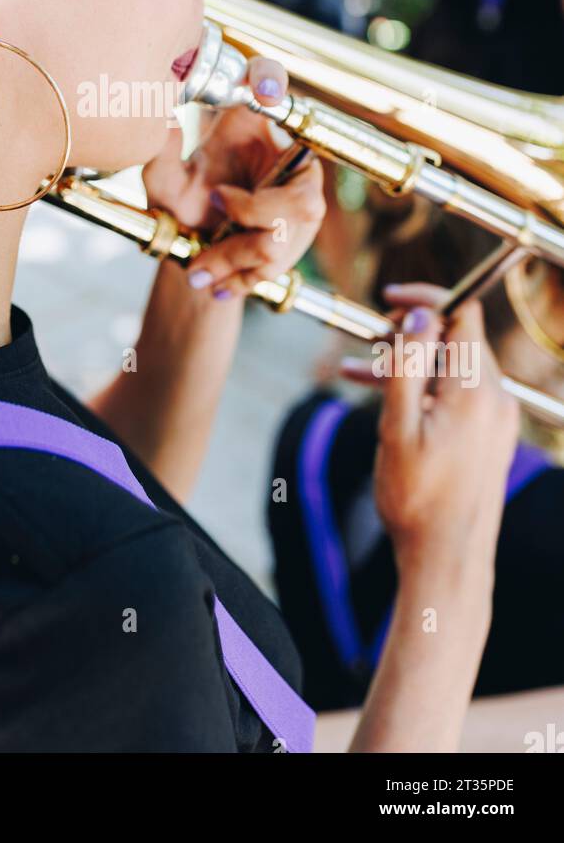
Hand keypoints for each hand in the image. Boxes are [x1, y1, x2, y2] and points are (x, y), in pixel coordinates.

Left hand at [141, 56, 324, 299]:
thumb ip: (161, 153)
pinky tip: (215, 283)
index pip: (270, 80)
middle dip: (253, 210)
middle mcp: (284, 155)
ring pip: (284, 233)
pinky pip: (278, 261)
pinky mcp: (297, 235)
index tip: (266, 92)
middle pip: (299, 189)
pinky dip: (239, 276)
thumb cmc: (181, 200)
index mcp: (250, 123)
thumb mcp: (162, 178)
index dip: (274, 80)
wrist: (189, 248)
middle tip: (214, 202)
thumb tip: (160, 119)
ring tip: (199, 268)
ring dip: (235, 254)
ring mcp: (299, 198)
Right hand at [342, 283, 518, 577]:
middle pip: (455, 339)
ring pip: (450, 367)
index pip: (462, 314)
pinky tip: (378, 393)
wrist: (447, 559)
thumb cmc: (417, 499)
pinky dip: (421, 389)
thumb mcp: (398, 426)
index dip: (426, 297)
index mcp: (476, 391)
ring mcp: (494, 418)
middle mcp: (494, 399)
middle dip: (411, 331)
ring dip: (409, 362)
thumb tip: (421, 313)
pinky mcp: (487, 435)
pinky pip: (454, 395)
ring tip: (361, 365)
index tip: (391, 297)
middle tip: (370, 337)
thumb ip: (408, 364)